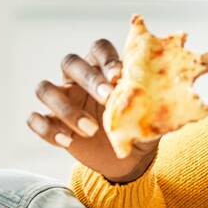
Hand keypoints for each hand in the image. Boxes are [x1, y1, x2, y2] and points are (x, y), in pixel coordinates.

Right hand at [28, 37, 159, 182]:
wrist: (127, 159)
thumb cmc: (137, 128)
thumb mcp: (149, 117)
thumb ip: (154, 105)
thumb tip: (173, 100)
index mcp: (104, 68)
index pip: (98, 48)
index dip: (106, 59)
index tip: (119, 76)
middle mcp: (78, 78)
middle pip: (69, 62)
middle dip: (88, 79)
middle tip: (106, 99)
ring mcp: (62, 99)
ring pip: (45, 89)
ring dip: (66, 109)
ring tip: (91, 130)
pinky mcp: (50, 122)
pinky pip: (34, 119)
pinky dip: (48, 129)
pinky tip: (68, 142)